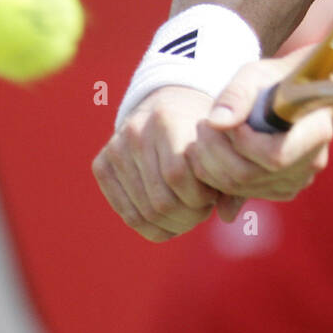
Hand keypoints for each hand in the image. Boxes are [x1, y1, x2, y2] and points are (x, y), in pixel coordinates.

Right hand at [92, 85, 244, 242]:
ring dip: (172, 224)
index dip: (200, 197)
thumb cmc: (203, 128)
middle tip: (202, 210)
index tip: (213, 196)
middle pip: (160, 200)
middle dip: (188, 216)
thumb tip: (230, 217)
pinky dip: (152, 227)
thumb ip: (231, 174)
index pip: (177, 175)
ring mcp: (115, 149)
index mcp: (166, 118)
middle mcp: (135, 132)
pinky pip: (126, 214)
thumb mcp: (221, 141)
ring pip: (143, 212)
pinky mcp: (102, 165)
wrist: (168, 104)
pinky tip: (171, 220)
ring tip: (189, 213)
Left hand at [187, 54, 332, 202]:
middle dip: (217, 151)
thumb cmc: (277, 80)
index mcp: (316, 132)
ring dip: (210, 162)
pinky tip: (209, 152)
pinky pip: (239, 194)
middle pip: (251, 175)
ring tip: (205, 133)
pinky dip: (215, 176)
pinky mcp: (277, 190)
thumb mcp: (257, 74)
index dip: (244, 142)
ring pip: (240, 187)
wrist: (295, 94)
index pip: (276, 156)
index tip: (230, 120)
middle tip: (203, 124)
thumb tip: (216, 122)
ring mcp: (295, 181)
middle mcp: (310, 163)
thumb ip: (237, 95)